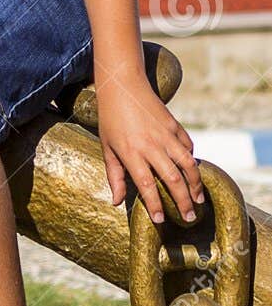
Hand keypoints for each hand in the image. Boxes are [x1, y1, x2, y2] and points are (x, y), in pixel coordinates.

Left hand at [96, 74, 204, 224]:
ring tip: (199, 198)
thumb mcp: (107, 147)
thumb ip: (114, 175)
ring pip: (187, 163)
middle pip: (172, 178)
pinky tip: (192, 170)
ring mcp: (165, 134)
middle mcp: (151, 145)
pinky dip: (192, 159)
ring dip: (195, 183)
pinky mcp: (174, 125)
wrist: (122, 85)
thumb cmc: (110, 118)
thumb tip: (116, 202)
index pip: (147, 184)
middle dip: (183, 201)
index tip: (161, 220)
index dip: (155, 204)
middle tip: (189, 217)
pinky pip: (187, 146)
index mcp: (131, 152)